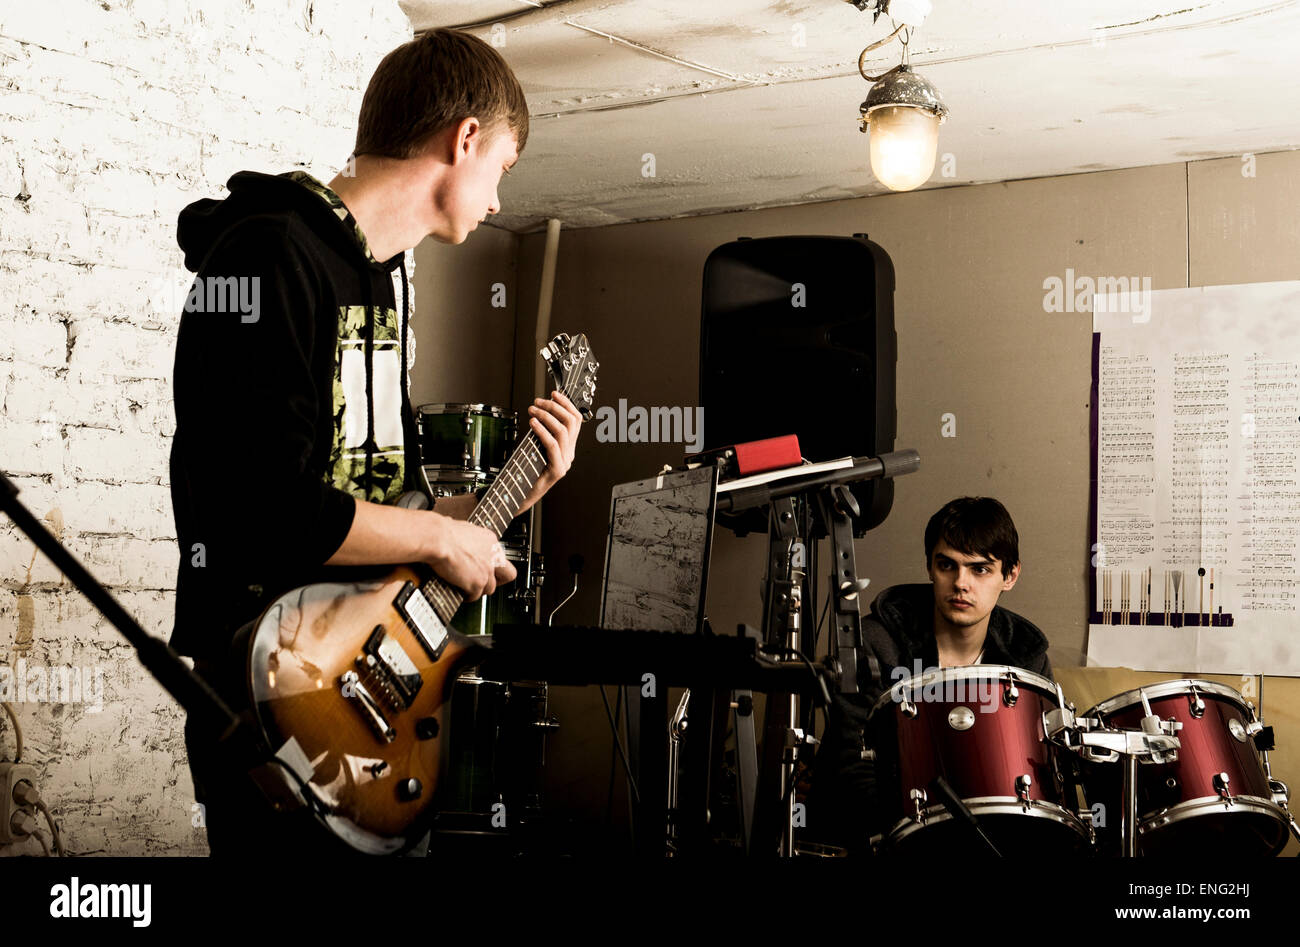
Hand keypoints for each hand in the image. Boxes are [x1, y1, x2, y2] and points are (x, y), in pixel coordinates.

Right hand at [426, 516, 516, 601]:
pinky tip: (460, 592)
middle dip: (498, 581)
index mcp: (490, 541)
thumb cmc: (443, 532)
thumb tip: (463, 544)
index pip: (500, 556)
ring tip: (468, 588)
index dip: (492, 564)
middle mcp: (492, 556)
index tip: (484, 567)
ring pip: (491, 588)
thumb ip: (470, 541)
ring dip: (479, 590)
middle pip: (508, 574)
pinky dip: (467, 596)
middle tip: (485, 582)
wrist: (438, 539)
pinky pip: (475, 596)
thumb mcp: (463, 530)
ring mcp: (487, 571)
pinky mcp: (477, 583)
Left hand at [521, 390, 581, 510]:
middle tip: (538, 402)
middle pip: (571, 423)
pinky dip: (542, 430)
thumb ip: (541, 432)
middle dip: (554, 407)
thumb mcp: (534, 446)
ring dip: (546, 416)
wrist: (518, 497)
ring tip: (532, 410)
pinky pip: (552, 445)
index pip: (576, 421)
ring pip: (563, 432)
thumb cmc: (524, 472)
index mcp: (567, 449)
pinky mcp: (556, 471)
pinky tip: (533, 423)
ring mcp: (564, 463)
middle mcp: (569, 455)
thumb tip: (540, 411)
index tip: (554, 394)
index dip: (566, 405)